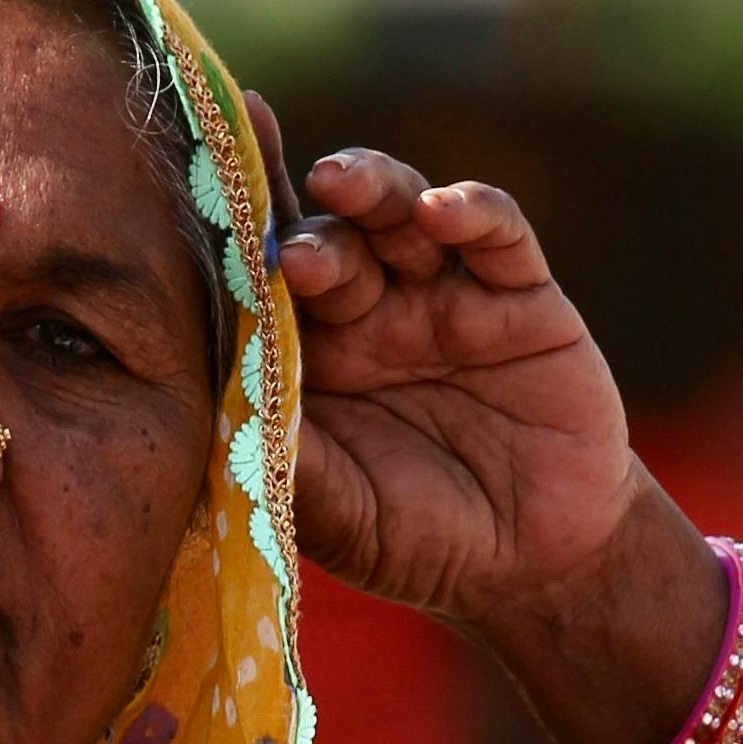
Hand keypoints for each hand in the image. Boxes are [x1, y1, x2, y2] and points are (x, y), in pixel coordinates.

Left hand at [256, 103, 640, 629]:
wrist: (538, 562)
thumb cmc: (421, 540)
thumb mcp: (346, 518)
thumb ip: (295, 465)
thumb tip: (229, 412)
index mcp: (311, 357)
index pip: (265, 282)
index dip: (238, 231)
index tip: (204, 184)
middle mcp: (369, 312)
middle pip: (329, 236)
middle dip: (309, 232)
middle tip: (294, 256)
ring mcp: (443, 294)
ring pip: (400, 214)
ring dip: (372, 189)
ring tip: (342, 181)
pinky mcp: (521, 294)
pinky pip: (498, 234)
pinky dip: (472, 211)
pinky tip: (443, 211)